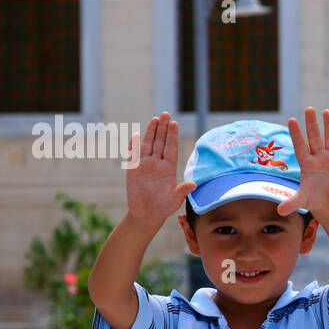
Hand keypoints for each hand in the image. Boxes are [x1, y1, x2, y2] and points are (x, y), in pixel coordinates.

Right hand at [126, 112, 194, 228]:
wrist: (146, 214)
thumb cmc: (163, 207)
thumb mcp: (174, 199)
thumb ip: (182, 190)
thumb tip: (194, 184)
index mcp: (169, 168)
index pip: (171, 148)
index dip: (172, 136)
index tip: (174, 123)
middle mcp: (158, 164)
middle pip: (161, 142)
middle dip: (163, 128)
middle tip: (165, 114)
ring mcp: (146, 165)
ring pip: (149, 145)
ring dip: (151, 132)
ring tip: (155, 119)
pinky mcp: (134, 169)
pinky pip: (134, 155)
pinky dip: (134, 145)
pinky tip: (136, 136)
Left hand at [281, 107, 328, 219]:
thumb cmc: (313, 201)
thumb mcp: (302, 202)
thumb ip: (291, 203)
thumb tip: (279, 211)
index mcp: (307, 164)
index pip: (300, 146)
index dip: (296, 134)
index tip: (291, 120)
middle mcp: (318, 158)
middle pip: (314, 138)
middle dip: (312, 124)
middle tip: (309, 109)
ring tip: (326, 111)